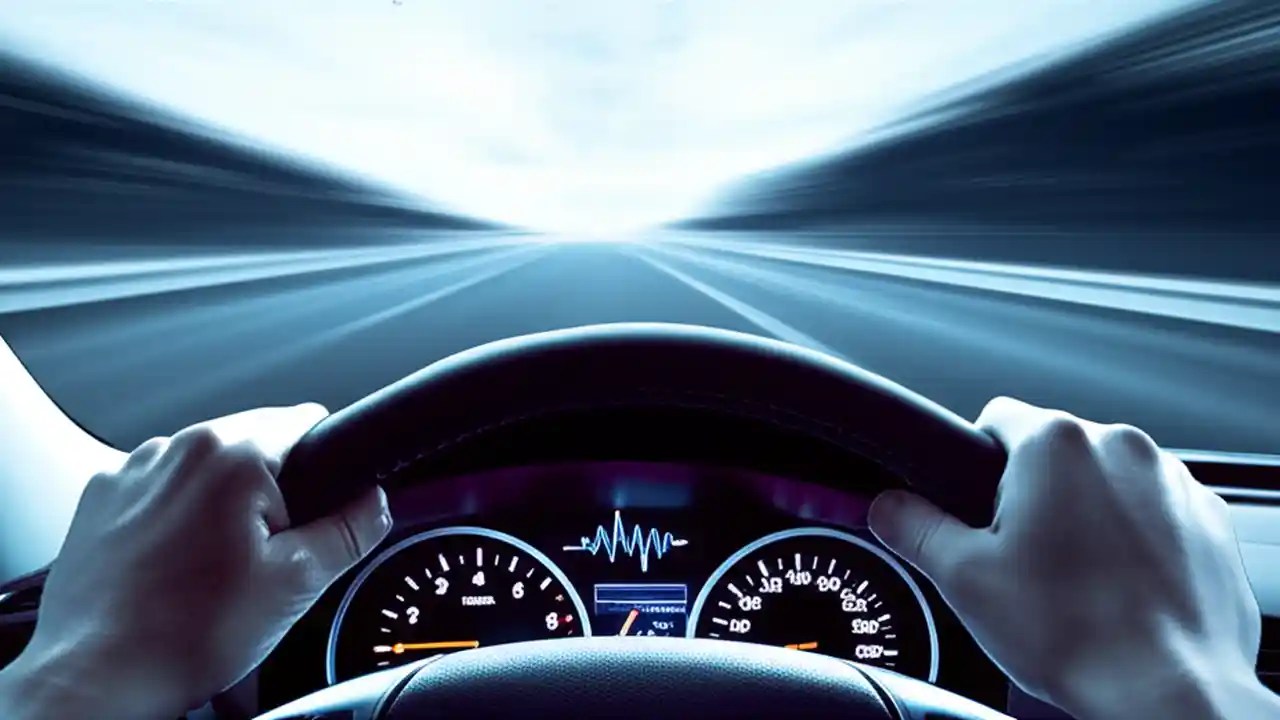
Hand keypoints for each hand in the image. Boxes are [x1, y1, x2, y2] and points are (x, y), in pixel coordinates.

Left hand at [0, 404, 390, 719]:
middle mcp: (175, 449)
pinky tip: (176, 572)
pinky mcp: (101, 501)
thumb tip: (374, 503)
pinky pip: (161, 493)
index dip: (326, 468)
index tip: (318, 510)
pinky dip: (177, 521)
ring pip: (207, 472)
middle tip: (265, 560)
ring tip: (215, 574)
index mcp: (229, 454)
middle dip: (272, 494)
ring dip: (223, 507)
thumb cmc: (180, 637)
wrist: (94, 680)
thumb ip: (350, 531)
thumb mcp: (297, 585)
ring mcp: (131, 473)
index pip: (308, 421)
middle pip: (255, 446)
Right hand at [868, 397, 1273, 719]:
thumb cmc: (1076, 634)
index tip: (977, 509)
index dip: (973, 466)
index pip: (994, 418)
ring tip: (1073, 581)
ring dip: (1085, 514)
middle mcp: (1120, 446)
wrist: (1168, 690)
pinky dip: (1133, 539)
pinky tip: (1117, 588)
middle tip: (1019, 560)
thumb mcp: (963, 578)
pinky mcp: (1208, 519)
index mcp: (1054, 444)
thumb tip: (886, 507)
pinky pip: (1153, 511)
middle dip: (1031, 495)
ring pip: (1104, 480)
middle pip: (1052, 452)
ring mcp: (1172, 481)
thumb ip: (913, 527)